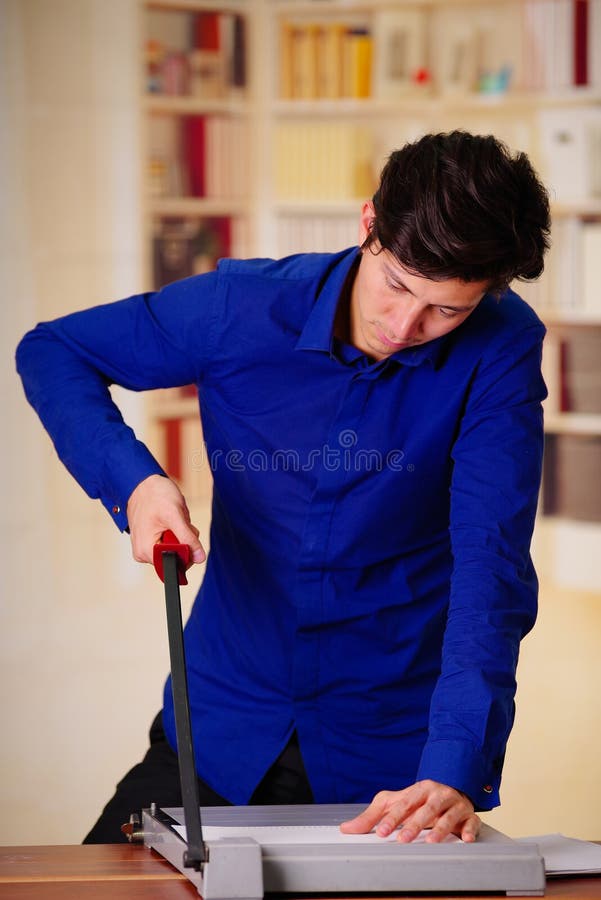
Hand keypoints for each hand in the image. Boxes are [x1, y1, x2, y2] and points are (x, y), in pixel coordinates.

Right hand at [126, 474, 205, 565]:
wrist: (143, 483)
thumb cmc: (155, 495)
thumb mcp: (175, 515)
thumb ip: (187, 538)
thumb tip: (200, 557)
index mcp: (145, 551)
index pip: (173, 566)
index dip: (186, 554)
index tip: (187, 536)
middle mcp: (143, 553)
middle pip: (175, 558)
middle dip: (184, 541)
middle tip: (180, 523)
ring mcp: (146, 547)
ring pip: (175, 550)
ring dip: (181, 535)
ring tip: (173, 519)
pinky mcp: (151, 541)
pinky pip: (170, 542)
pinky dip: (175, 532)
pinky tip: (170, 520)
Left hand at [340, 780, 480, 843]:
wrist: (451, 787)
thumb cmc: (418, 800)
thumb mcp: (394, 803)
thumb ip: (372, 816)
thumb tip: (346, 829)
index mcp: (417, 790)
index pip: (403, 804)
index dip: (392, 818)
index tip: (382, 831)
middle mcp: (436, 795)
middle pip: (425, 808)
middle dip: (414, 823)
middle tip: (403, 839)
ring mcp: (454, 804)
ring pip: (448, 814)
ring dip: (441, 828)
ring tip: (432, 841)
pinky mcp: (469, 815)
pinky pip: (472, 821)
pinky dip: (470, 829)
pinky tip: (466, 839)